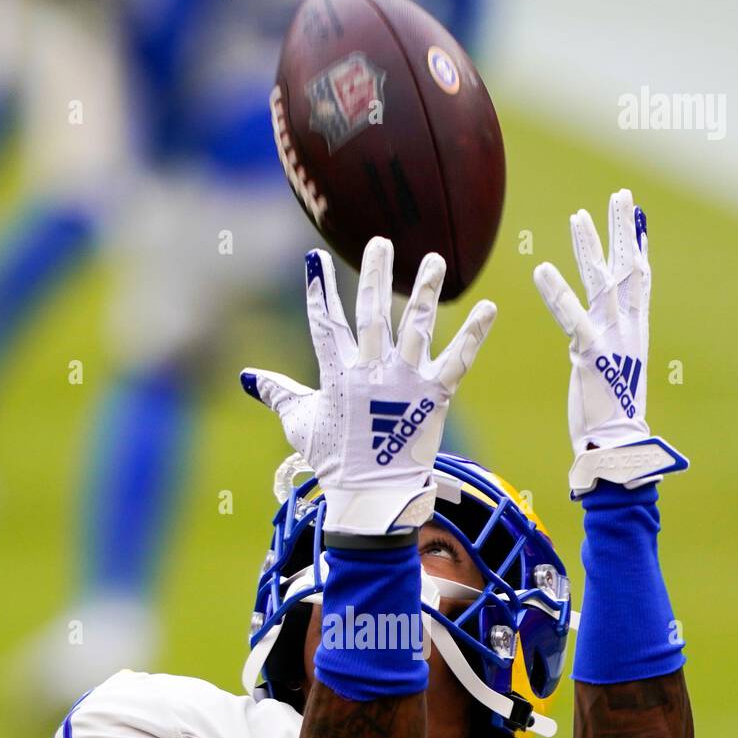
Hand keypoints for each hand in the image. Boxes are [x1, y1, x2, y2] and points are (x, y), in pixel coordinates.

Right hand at [240, 237, 496, 535]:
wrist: (372, 496)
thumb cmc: (333, 462)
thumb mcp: (300, 424)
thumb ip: (278, 393)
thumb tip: (248, 377)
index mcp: (337, 376)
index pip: (325, 324)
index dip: (319, 291)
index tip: (314, 258)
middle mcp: (372, 372)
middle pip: (372, 313)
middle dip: (374, 275)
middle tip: (379, 242)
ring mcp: (405, 382)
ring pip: (416, 326)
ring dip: (425, 290)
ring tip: (434, 258)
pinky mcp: (435, 396)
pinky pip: (458, 360)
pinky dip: (474, 334)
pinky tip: (489, 308)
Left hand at [534, 188, 687, 495]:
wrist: (616, 448)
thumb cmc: (609, 418)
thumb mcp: (610, 373)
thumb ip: (602, 347)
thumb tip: (591, 337)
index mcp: (633, 333)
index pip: (639, 280)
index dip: (637, 245)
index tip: (635, 215)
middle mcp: (627, 330)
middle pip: (628, 268)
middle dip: (623, 230)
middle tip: (620, 195)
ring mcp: (612, 340)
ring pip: (602, 283)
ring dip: (589, 248)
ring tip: (578, 216)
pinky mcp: (592, 355)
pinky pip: (573, 317)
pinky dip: (557, 293)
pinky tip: (542, 268)